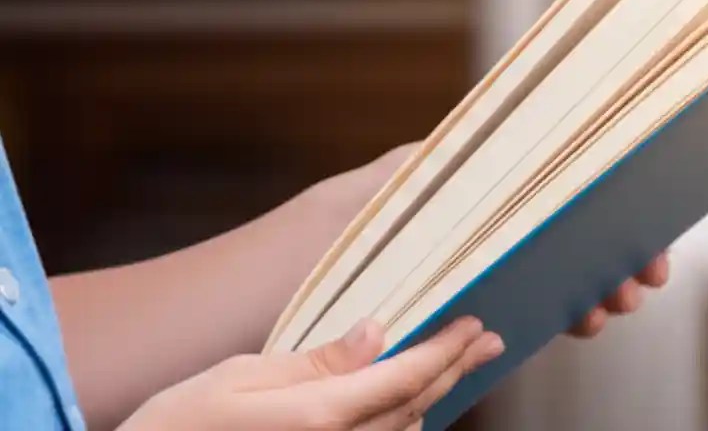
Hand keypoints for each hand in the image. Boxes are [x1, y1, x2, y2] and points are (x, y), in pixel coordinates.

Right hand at [118, 317, 501, 430]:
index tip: (475, 325)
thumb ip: (318, 360)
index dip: (445, 350)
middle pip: (415, 405)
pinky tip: (409, 405)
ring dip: (434, 396)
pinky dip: (402, 424)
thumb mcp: (241, 376)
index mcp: (321, 415)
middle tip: (489, 341)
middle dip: (455, 369)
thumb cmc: (180, 426)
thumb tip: (377, 331)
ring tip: (456, 363)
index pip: (405, 376)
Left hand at [320, 145, 672, 338]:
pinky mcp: (444, 304)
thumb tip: (523, 149)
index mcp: (450, 182)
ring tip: (608, 309)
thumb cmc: (307, 247)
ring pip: (539, 269)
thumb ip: (445, 179)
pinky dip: (544, 313)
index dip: (600, 205)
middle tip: (640, 282)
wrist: (244, 309)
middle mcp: (459, 219)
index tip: (640, 231)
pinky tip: (567, 324)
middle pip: (552, 226)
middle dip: (604, 252)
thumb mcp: (384, 200)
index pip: (545, 182)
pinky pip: (508, 303)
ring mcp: (456, 262)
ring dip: (583, 286)